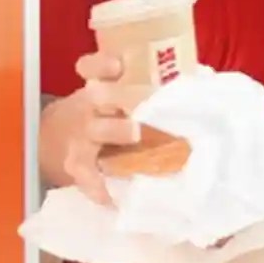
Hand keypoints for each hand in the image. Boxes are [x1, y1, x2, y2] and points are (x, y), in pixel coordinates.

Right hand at [63, 53, 151, 205]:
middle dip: (118, 97)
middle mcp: (89, 108)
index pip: (93, 67)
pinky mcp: (77, 164)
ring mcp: (81, 136)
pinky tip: (111, 198)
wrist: (58, 140)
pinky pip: (85, 177)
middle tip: (144, 97)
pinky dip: (97, 187)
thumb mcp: (119, 96)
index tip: (119, 65)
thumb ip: (152, 89)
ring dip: (114, 131)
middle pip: (97, 95)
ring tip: (135, 134)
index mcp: (101, 87)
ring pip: (93, 131)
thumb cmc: (107, 115)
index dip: (103, 64)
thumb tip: (205, 79)